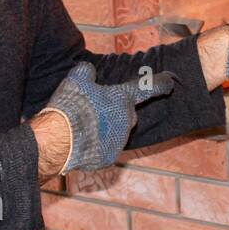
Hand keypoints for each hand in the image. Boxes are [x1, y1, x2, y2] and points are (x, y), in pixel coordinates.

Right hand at [38, 61, 173, 172]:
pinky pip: (105, 149)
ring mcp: (119, 142)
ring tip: (82, 127)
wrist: (58, 140)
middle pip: (127, 114)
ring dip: (105, 129)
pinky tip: (80, 142)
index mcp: (122, 99)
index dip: (159, 84)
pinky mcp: (108, 158)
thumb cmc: (70, 107)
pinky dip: (96, 146)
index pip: (146, 88)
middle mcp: (127, 121)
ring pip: (116, 133)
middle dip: (115, 111)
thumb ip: (87, 72)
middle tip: (94, 110)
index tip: (170, 83)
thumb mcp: (76, 80)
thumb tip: (89, 71)